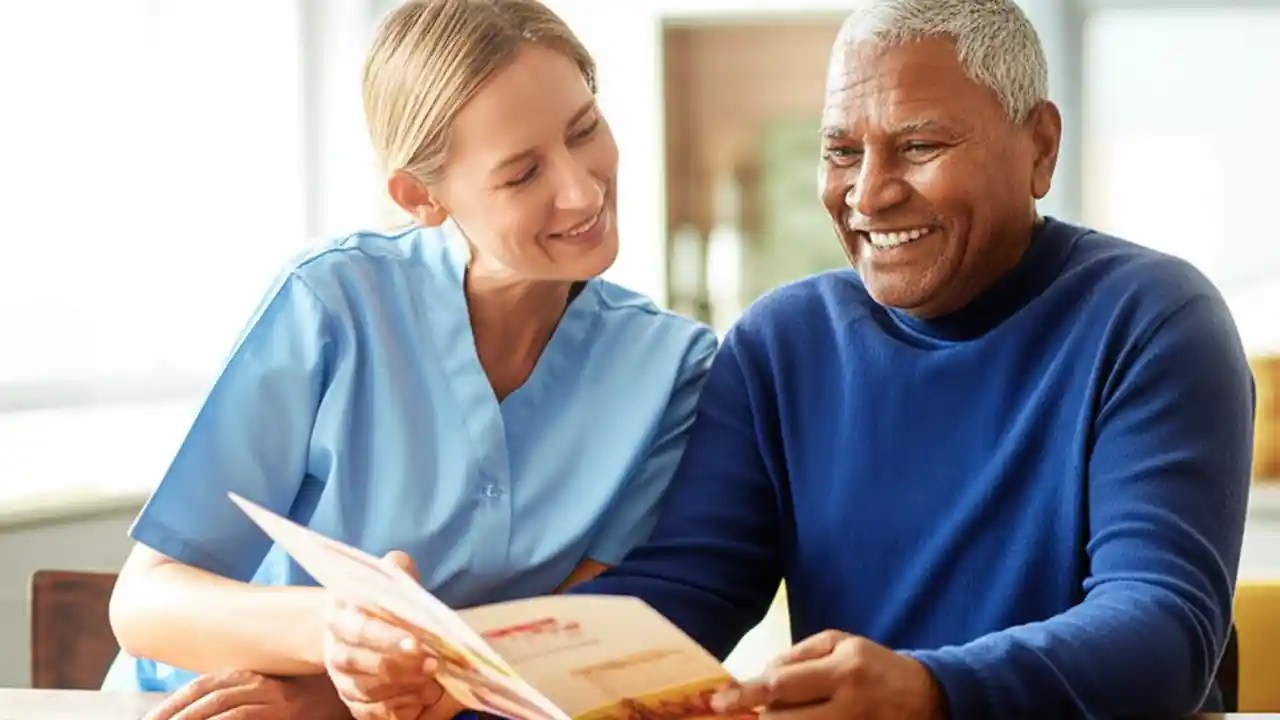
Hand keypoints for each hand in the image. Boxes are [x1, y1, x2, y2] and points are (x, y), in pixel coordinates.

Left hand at [143, 670, 347, 719]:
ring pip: (222, 712)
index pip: (198, 689)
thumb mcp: (263, 691)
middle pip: (204, 700)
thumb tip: (195, 709)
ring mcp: (272, 702)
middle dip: (173, 717)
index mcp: (246, 674)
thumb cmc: (298, 696)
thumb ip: (235, 695)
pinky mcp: (284, 716)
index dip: (169, 706)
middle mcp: (257, 684)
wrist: (339, 696)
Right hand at [323, 551, 451, 719]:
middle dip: (401, 667)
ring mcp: (342, 679)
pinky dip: (397, 709)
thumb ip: (397, 570)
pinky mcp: (353, 702)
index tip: (417, 642)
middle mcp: (336, 650)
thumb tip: (402, 570)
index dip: (387, 638)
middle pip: (362, 664)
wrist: (355, 626)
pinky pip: (371, 713)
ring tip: (432, 682)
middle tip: (434, 663)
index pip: (360, 630)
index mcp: (342, 616)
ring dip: (403, 689)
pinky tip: (419, 699)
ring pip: (367, 692)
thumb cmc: (380, 602)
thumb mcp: (388, 578)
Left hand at [710, 630, 946, 719]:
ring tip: (781, 714)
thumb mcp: (840, 643)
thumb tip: (759, 676)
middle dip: (761, 718)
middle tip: (755, 712)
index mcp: (843, 669)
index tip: (717, 702)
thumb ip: (796, 657)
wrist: (928, 697)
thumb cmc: (873, 666)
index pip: (780, 685)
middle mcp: (850, 704)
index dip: (744, 696)